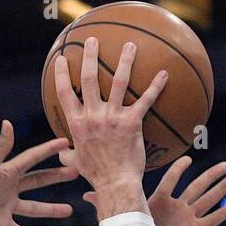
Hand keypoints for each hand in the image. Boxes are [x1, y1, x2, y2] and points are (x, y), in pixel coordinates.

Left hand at [0, 120, 77, 225]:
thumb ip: (1, 147)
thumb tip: (8, 122)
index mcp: (7, 172)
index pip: (32, 158)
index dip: (48, 149)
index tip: (66, 142)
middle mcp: (9, 188)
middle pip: (37, 181)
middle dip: (56, 177)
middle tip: (75, 172)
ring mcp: (7, 207)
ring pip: (34, 208)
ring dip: (51, 210)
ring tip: (70, 210)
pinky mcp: (2, 224)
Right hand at [52, 37, 166, 216]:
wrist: (115, 184)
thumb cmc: (96, 175)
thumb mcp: (75, 163)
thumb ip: (67, 153)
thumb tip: (61, 150)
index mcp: (77, 124)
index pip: (65, 93)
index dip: (63, 74)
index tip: (63, 58)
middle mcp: (92, 116)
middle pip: (90, 79)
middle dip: (90, 56)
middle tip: (93, 40)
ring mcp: (112, 118)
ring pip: (119, 82)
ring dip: (125, 61)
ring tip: (130, 45)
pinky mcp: (132, 123)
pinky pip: (145, 100)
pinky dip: (156, 86)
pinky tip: (164, 73)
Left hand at [83, 157, 225, 225]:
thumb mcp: (118, 220)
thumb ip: (105, 205)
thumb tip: (85, 194)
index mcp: (158, 203)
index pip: (171, 180)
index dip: (178, 169)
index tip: (188, 158)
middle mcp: (175, 209)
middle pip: (197, 186)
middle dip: (212, 175)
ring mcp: (186, 220)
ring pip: (208, 199)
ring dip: (224, 187)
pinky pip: (212, 220)